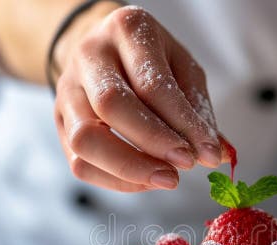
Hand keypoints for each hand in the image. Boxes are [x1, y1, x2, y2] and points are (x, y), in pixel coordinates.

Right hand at [53, 5, 221, 191]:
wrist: (104, 49)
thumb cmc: (151, 61)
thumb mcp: (183, 70)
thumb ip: (198, 111)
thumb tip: (216, 154)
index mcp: (126, 30)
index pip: (152, 84)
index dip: (182, 124)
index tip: (208, 153)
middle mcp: (89, 56)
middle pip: (112, 106)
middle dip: (154, 144)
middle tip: (186, 166)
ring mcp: (67, 90)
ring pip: (85, 139)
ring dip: (129, 168)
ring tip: (166, 179)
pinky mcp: (60, 123)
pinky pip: (80, 162)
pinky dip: (116, 180)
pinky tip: (146, 181)